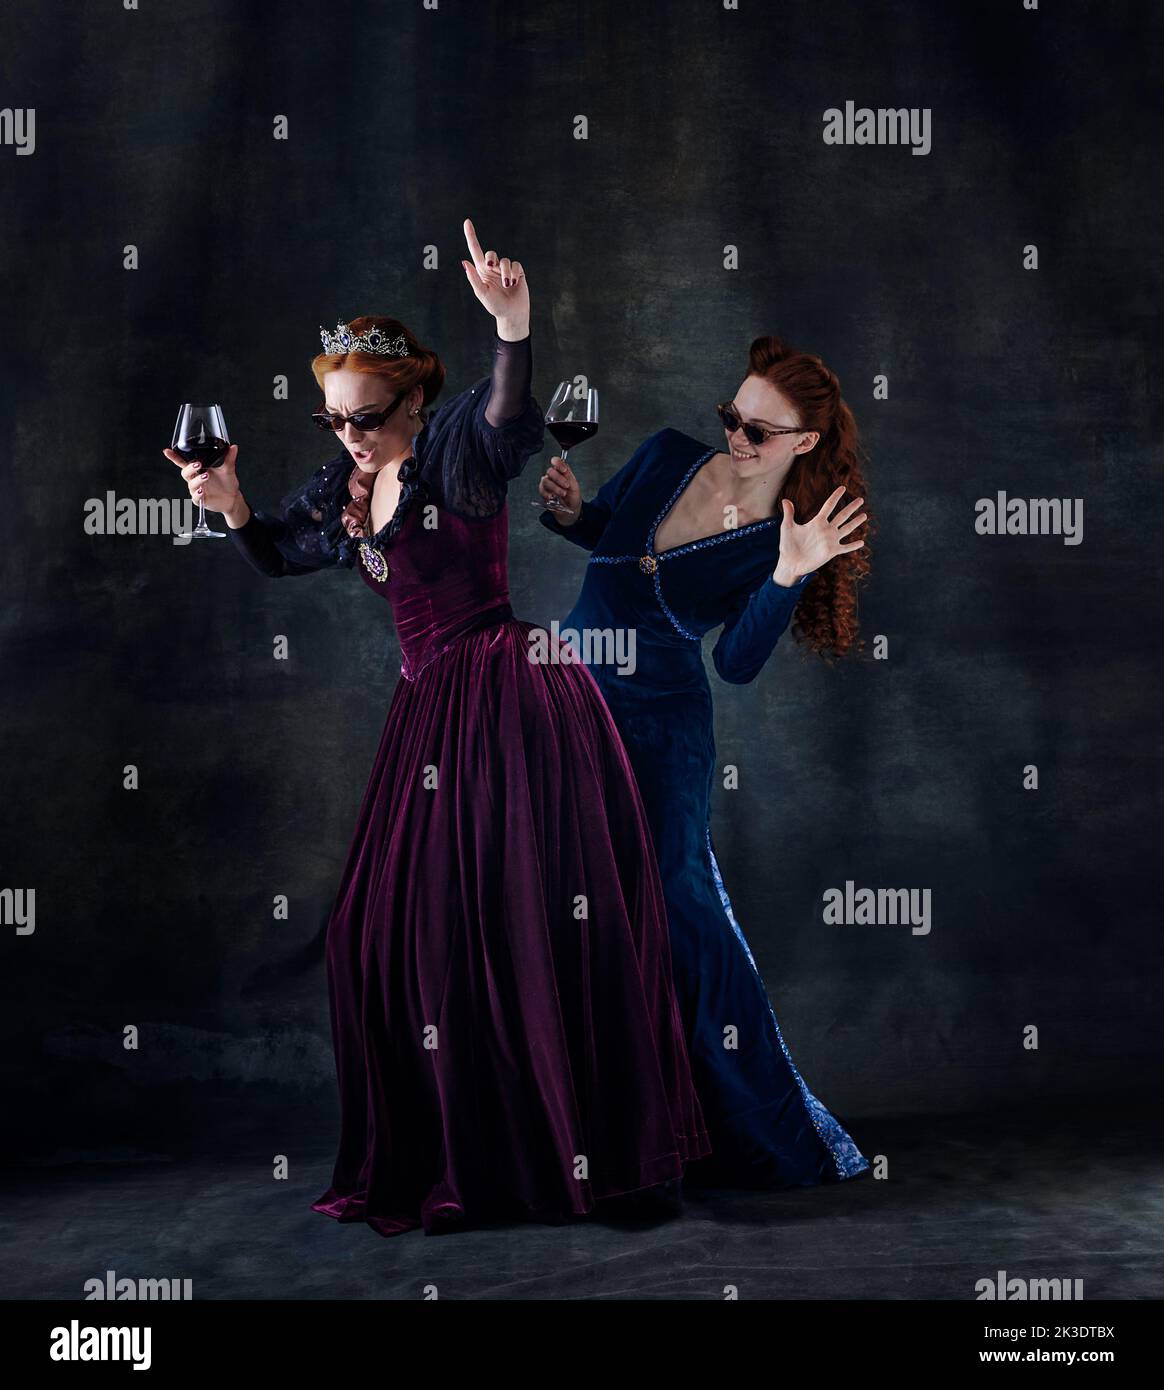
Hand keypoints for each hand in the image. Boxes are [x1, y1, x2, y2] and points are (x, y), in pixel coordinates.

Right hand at [163, 443, 244, 521]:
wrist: (233, 498)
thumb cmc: (227, 483)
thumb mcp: (228, 469)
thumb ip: (229, 458)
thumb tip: (234, 447)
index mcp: (198, 470)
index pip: (183, 463)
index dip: (174, 457)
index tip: (167, 451)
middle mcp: (195, 479)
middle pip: (185, 472)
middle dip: (190, 468)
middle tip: (198, 464)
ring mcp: (197, 490)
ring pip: (191, 484)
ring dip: (197, 479)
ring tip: (206, 476)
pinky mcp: (201, 500)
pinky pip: (195, 497)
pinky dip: (197, 494)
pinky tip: (201, 491)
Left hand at [460, 217, 529, 336]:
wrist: (512, 314)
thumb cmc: (495, 306)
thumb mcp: (482, 293)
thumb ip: (473, 278)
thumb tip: (464, 262)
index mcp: (482, 272)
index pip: (475, 251)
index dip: (471, 236)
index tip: (467, 222)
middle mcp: (493, 268)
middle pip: (491, 254)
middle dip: (491, 258)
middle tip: (491, 266)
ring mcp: (505, 270)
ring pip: (504, 260)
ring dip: (505, 272)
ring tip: (507, 285)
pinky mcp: (517, 272)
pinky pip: (515, 265)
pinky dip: (513, 273)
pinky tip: (513, 283)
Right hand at [537, 456, 581, 522]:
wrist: (570, 510)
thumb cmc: (573, 497)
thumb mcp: (574, 485)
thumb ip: (568, 475)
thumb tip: (563, 465)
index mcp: (561, 472)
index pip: (556, 462)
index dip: (558, 463)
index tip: (563, 470)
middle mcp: (553, 477)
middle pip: (550, 471)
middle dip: (558, 478)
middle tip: (566, 485)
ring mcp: (548, 484)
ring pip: (545, 481)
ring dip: (555, 488)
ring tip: (562, 494)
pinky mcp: (543, 492)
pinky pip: (542, 490)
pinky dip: (548, 494)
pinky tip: (553, 497)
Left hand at [773, 486, 865, 584]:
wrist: (790, 563)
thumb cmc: (787, 545)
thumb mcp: (787, 528)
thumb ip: (789, 514)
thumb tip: (785, 500)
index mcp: (817, 522)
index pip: (829, 506)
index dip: (835, 497)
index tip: (843, 488)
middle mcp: (826, 530)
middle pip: (842, 515)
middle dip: (851, 507)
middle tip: (861, 499)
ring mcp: (830, 541)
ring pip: (847, 529)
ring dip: (856, 522)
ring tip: (864, 515)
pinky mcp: (832, 552)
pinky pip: (845, 548)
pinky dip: (853, 545)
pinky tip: (862, 542)